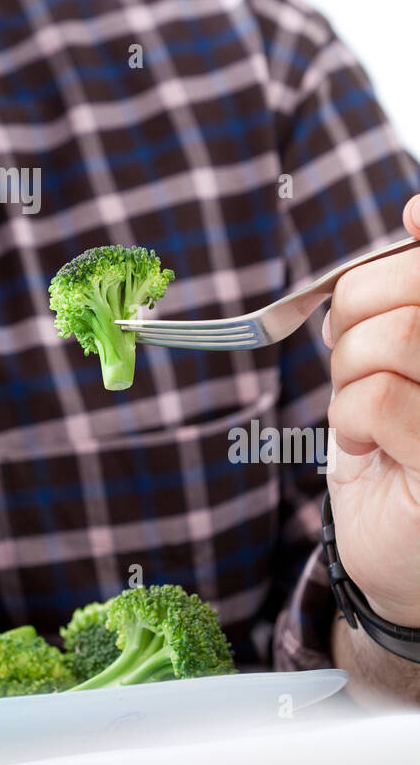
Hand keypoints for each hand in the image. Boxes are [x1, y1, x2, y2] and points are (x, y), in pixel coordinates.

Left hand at [322, 196, 419, 626]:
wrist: (401, 554)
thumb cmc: (404, 443)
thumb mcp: (401, 355)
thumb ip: (409, 288)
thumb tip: (415, 211)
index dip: (415, 240)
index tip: (406, 226)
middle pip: (414, 286)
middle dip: (359, 308)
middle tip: (351, 353)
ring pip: (397, 335)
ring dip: (351, 367)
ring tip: (362, 405)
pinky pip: (378, 396)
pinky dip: (351, 415)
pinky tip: (370, 444)